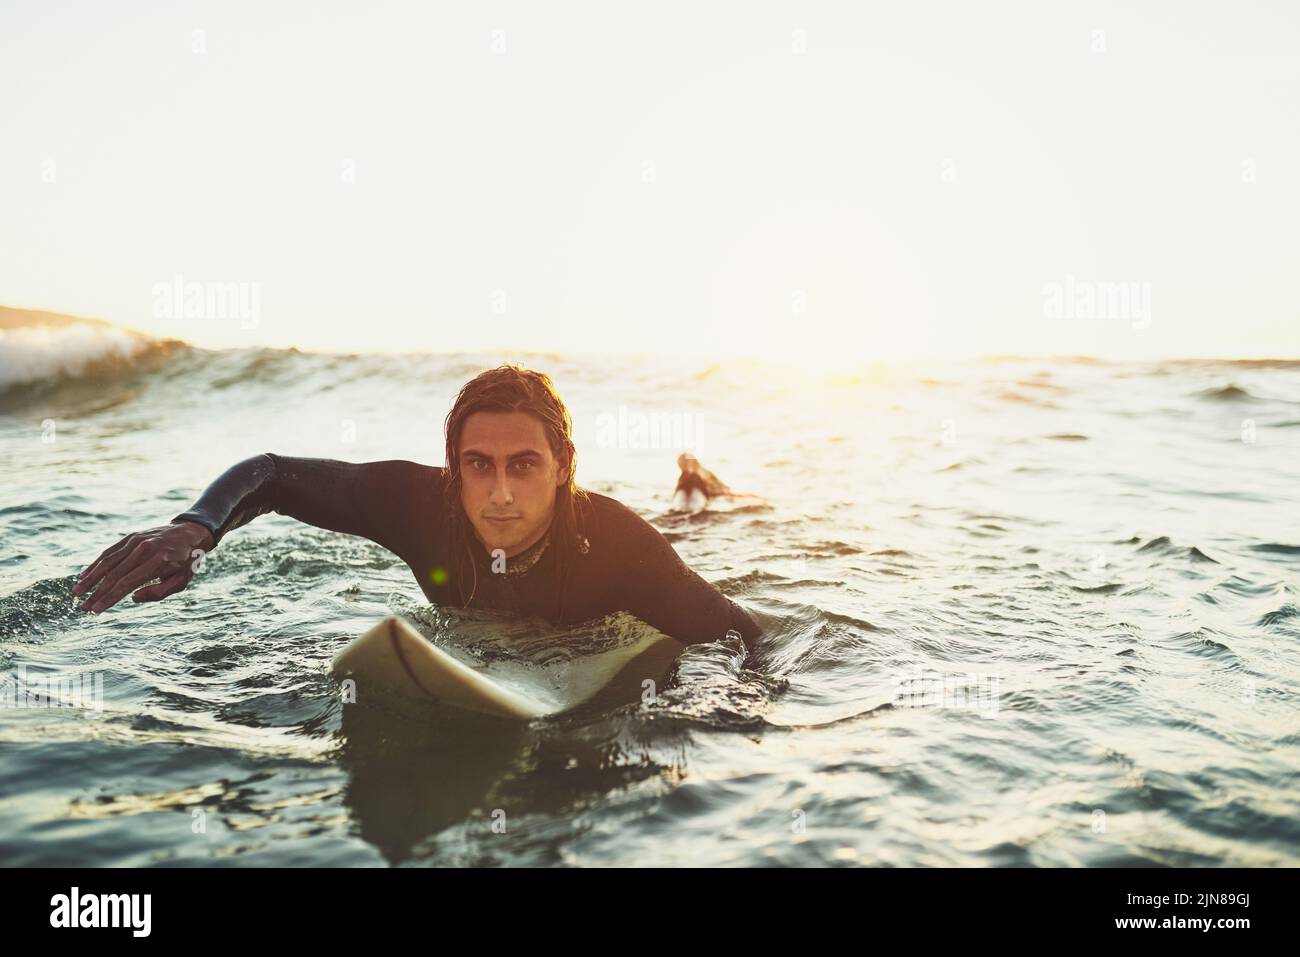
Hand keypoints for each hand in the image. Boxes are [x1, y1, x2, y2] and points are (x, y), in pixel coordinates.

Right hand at [73, 521, 214, 612]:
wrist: (190, 533)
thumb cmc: (185, 563)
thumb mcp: (180, 581)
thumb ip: (158, 592)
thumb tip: (132, 598)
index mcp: (158, 561)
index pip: (127, 582)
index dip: (110, 597)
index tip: (96, 610)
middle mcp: (144, 549)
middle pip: (114, 574)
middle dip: (97, 593)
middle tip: (83, 607)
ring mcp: (136, 540)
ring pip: (108, 561)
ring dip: (91, 578)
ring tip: (78, 592)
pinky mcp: (131, 536)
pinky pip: (110, 551)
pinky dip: (96, 563)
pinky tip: (85, 575)